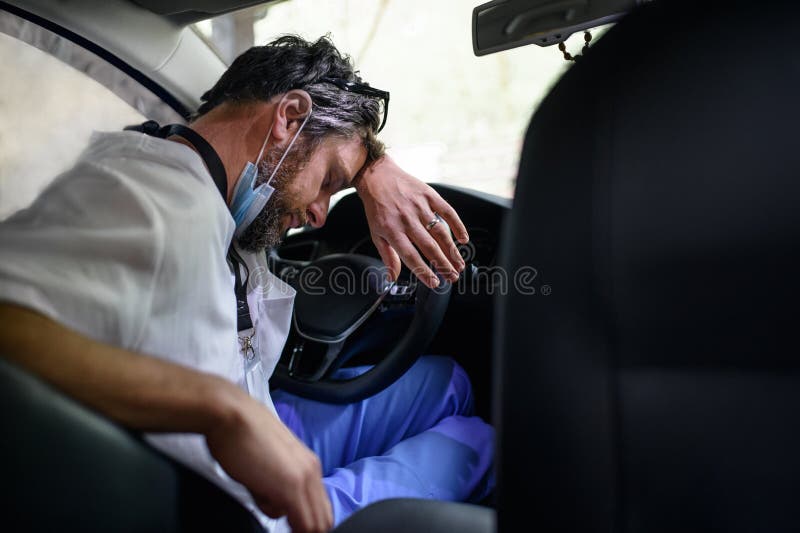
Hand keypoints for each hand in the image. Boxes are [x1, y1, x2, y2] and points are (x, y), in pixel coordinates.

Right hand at [206, 391, 331, 532]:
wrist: (230, 415)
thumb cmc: (240, 434)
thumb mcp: (269, 460)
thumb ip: (280, 482)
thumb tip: (277, 503)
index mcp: (308, 464)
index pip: (320, 507)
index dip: (307, 522)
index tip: (291, 524)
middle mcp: (312, 470)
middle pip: (322, 519)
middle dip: (303, 528)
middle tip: (279, 520)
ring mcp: (303, 479)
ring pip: (314, 524)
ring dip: (289, 524)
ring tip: (260, 495)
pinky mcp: (290, 487)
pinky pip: (301, 524)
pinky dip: (288, 527)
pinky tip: (261, 498)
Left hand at [355, 155, 468, 287]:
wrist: (377, 177)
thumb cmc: (377, 208)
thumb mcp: (376, 233)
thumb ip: (388, 256)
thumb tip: (392, 278)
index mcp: (392, 231)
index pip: (411, 256)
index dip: (424, 271)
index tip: (435, 283)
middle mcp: (407, 219)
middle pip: (429, 247)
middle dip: (443, 265)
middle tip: (453, 277)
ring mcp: (419, 206)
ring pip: (440, 232)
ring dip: (452, 250)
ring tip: (459, 264)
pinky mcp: (428, 195)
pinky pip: (447, 211)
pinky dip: (458, 225)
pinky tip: (463, 239)